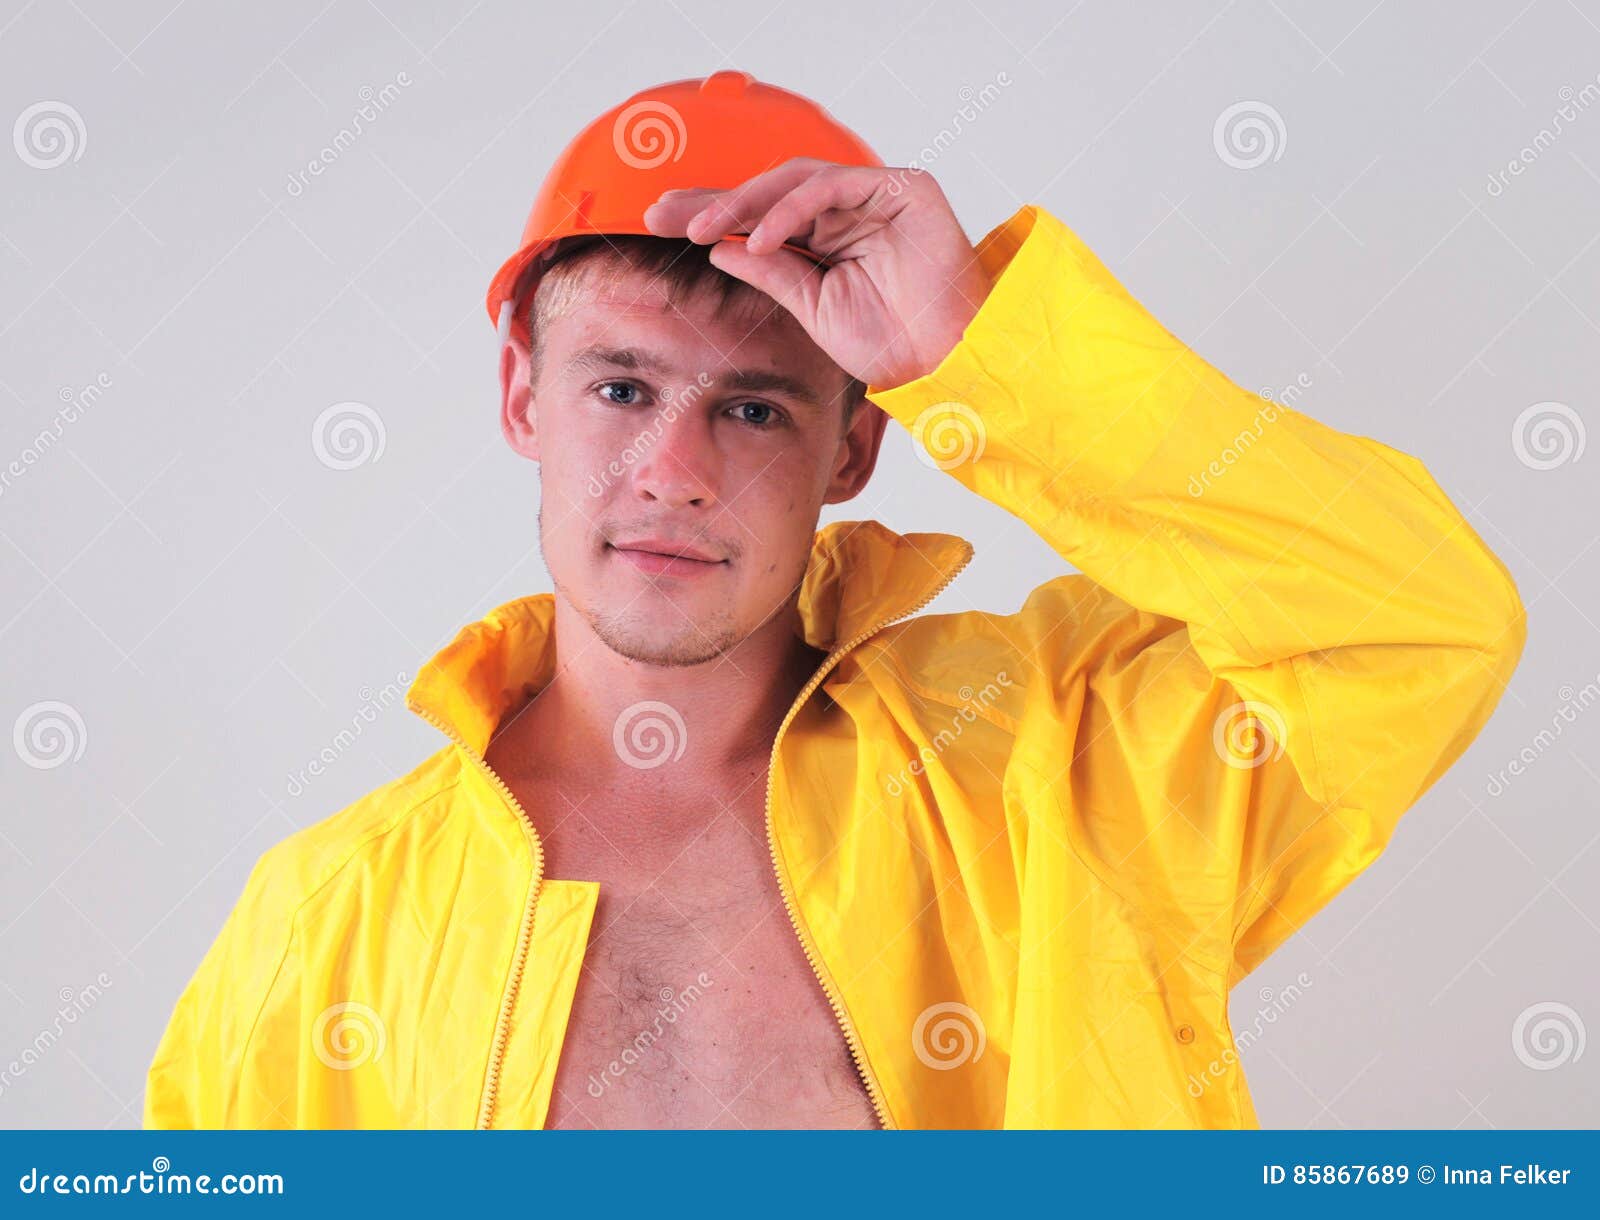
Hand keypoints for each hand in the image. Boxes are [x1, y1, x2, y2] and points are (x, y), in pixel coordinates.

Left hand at [642, 158, 991, 389]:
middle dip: (715, 200)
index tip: (663, 223)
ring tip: (705, 229)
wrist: (945, 364)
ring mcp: (877, 195)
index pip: (762, 216)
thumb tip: (719, 247)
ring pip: (797, 179)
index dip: (713, 216)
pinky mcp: (904, 188)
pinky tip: (760, 237)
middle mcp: (851, 209)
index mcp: (830, 237)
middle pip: (771, 190)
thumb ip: (771, 272)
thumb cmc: (892, 343)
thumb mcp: (812, 308)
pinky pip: (833, 185)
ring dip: (745, 203)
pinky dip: (791, 209)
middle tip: (665, 216)